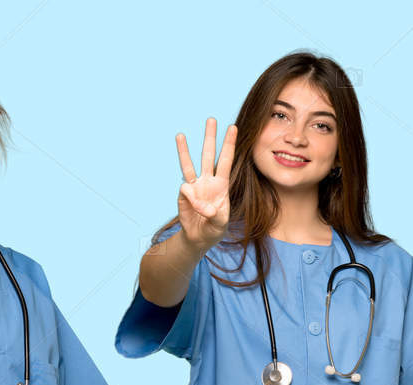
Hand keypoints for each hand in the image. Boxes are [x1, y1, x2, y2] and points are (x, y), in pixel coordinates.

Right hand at [175, 118, 236, 251]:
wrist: (199, 237)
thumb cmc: (214, 228)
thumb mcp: (219, 224)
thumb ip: (213, 214)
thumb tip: (199, 202)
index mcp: (221, 185)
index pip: (226, 160)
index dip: (229, 144)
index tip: (232, 128)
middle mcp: (207, 181)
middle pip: (208, 155)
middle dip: (210, 137)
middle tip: (211, 119)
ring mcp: (194, 186)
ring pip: (189, 164)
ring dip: (184, 149)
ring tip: (180, 134)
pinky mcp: (183, 195)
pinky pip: (185, 191)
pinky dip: (190, 198)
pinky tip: (195, 208)